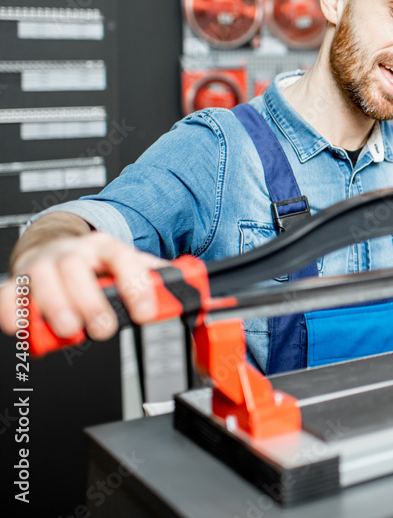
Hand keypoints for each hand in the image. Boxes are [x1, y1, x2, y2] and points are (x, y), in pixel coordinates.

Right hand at [1, 233, 167, 340]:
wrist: (57, 246)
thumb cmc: (96, 263)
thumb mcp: (128, 264)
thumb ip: (155, 277)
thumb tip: (189, 288)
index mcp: (105, 247)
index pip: (123, 259)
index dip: (136, 286)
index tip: (145, 313)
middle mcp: (72, 253)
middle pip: (76, 269)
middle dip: (90, 302)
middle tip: (104, 329)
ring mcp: (43, 265)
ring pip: (42, 278)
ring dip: (55, 306)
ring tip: (70, 331)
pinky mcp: (18, 281)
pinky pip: (9, 293)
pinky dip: (14, 311)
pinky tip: (23, 327)